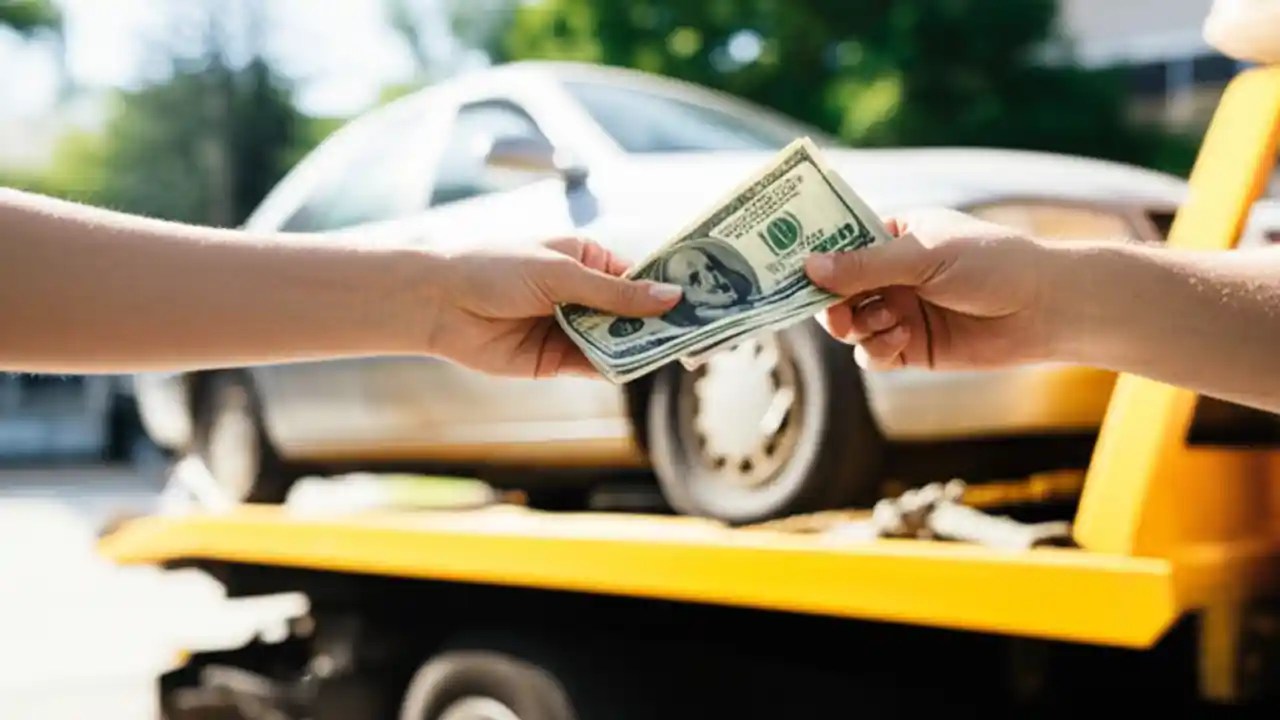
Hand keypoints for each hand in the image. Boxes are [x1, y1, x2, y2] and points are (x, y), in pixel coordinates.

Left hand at [429, 237, 681, 378]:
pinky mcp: (555, 360)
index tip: (703, 300)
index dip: (668, 290)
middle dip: (661, 324)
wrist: (438, 302)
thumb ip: (615, 293)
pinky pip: (593, 365)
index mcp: (587, 260)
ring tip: (677, 352)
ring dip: (641, 346)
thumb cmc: (494, 268)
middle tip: (700, 335)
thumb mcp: (561, 273)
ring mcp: (570, 328)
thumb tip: (671, 297)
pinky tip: (635, 366)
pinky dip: (614, 367)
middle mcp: (582, 295)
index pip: (638, 277)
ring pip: (617, 341)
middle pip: (633, 313)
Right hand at [803, 208, 1051, 369]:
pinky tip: (900, 340)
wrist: (1046, 308)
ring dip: (858, 326)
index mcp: (893, 236)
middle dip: (830, 302)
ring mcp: (900, 310)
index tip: (788, 268)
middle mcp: (891, 273)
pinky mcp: (912, 347)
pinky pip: (872, 353)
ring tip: (884, 322)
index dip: (812, 256)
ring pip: (850, 325)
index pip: (838, 242)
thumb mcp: (924, 256)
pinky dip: (877, 349)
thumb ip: (864, 265)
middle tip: (832, 312)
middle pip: (835, 290)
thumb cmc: (992, 263)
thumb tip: (808, 268)